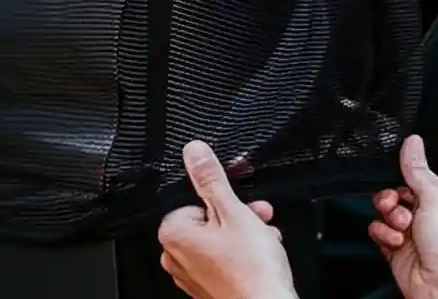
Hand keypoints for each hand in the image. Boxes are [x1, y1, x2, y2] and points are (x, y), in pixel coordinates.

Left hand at [158, 141, 296, 298]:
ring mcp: (191, 276)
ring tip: (265, 240)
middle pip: (207, 221)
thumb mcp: (234, 213)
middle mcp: (175, 257)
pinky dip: (240, 256)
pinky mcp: (207, 288)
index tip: (242, 202)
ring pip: (217, 241)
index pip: (194, 201)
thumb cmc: (251, 271)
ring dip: (243, 235)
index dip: (223, 200)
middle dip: (238, 217)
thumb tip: (195, 152)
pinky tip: (260, 257)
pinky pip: (221, 262)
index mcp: (172, 234)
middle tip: (258, 219)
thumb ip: (212, 180)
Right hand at [369, 135, 437, 298]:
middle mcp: (425, 218)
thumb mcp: (434, 196)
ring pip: (382, 216)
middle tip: (398, 208)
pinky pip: (378, 235)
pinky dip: (383, 237)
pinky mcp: (395, 252)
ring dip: (387, 221)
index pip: (411, 181)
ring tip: (402, 230)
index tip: (398, 183)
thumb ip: (417, 169)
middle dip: (390, 202)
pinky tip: (396, 243)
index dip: (400, 180)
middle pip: (393, 198)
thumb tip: (413, 142)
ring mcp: (409, 236)